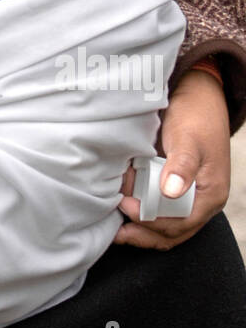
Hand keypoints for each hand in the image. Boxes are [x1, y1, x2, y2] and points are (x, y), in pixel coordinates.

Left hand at [115, 69, 230, 248]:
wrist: (196, 94)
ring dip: (140, 224)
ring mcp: (189, 195)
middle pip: (172, 232)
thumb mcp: (188, 138)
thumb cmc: (195, 115)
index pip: (180, 224)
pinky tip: (123, 200)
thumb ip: (181, 165)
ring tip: (116, 215)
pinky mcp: (175, 186)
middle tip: (116, 229)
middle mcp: (202, 200)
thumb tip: (171, 193)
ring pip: (165, 224)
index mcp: (211, 194)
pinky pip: (159, 208)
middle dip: (143, 233)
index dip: (152, 222)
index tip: (127, 207)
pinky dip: (141, 207)